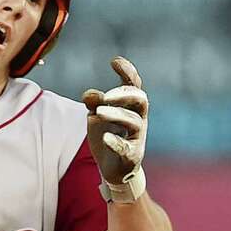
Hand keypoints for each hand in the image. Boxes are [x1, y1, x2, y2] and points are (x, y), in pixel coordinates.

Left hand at [82, 56, 147, 202]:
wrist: (114, 169)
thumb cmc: (108, 136)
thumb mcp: (96, 117)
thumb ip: (93, 103)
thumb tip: (89, 93)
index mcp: (130, 107)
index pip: (133, 85)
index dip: (127, 72)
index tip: (114, 61)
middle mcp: (138, 119)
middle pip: (141, 100)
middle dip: (124, 94)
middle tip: (105, 95)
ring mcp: (137, 138)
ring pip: (134, 122)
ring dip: (116, 114)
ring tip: (98, 112)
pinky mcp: (131, 156)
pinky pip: (126, 148)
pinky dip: (116, 142)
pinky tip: (106, 137)